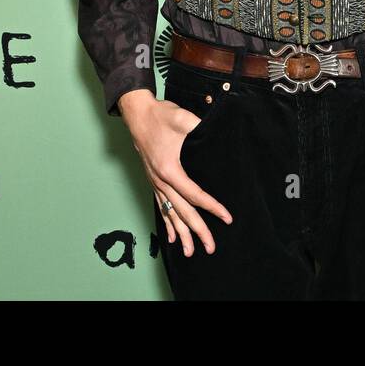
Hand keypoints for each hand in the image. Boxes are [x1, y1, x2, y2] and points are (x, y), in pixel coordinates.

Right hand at [118, 88, 232, 256]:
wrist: (138, 114)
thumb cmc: (161, 116)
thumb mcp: (184, 119)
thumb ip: (202, 128)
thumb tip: (220, 135)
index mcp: (169, 169)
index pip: (194, 195)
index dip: (212, 207)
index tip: (226, 217)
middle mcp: (161, 180)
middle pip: (182, 211)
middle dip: (197, 231)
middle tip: (210, 247)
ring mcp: (155, 182)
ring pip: (170, 214)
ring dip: (181, 234)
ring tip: (190, 252)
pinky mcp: (153, 180)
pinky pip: (161, 207)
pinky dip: (168, 224)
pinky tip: (173, 238)